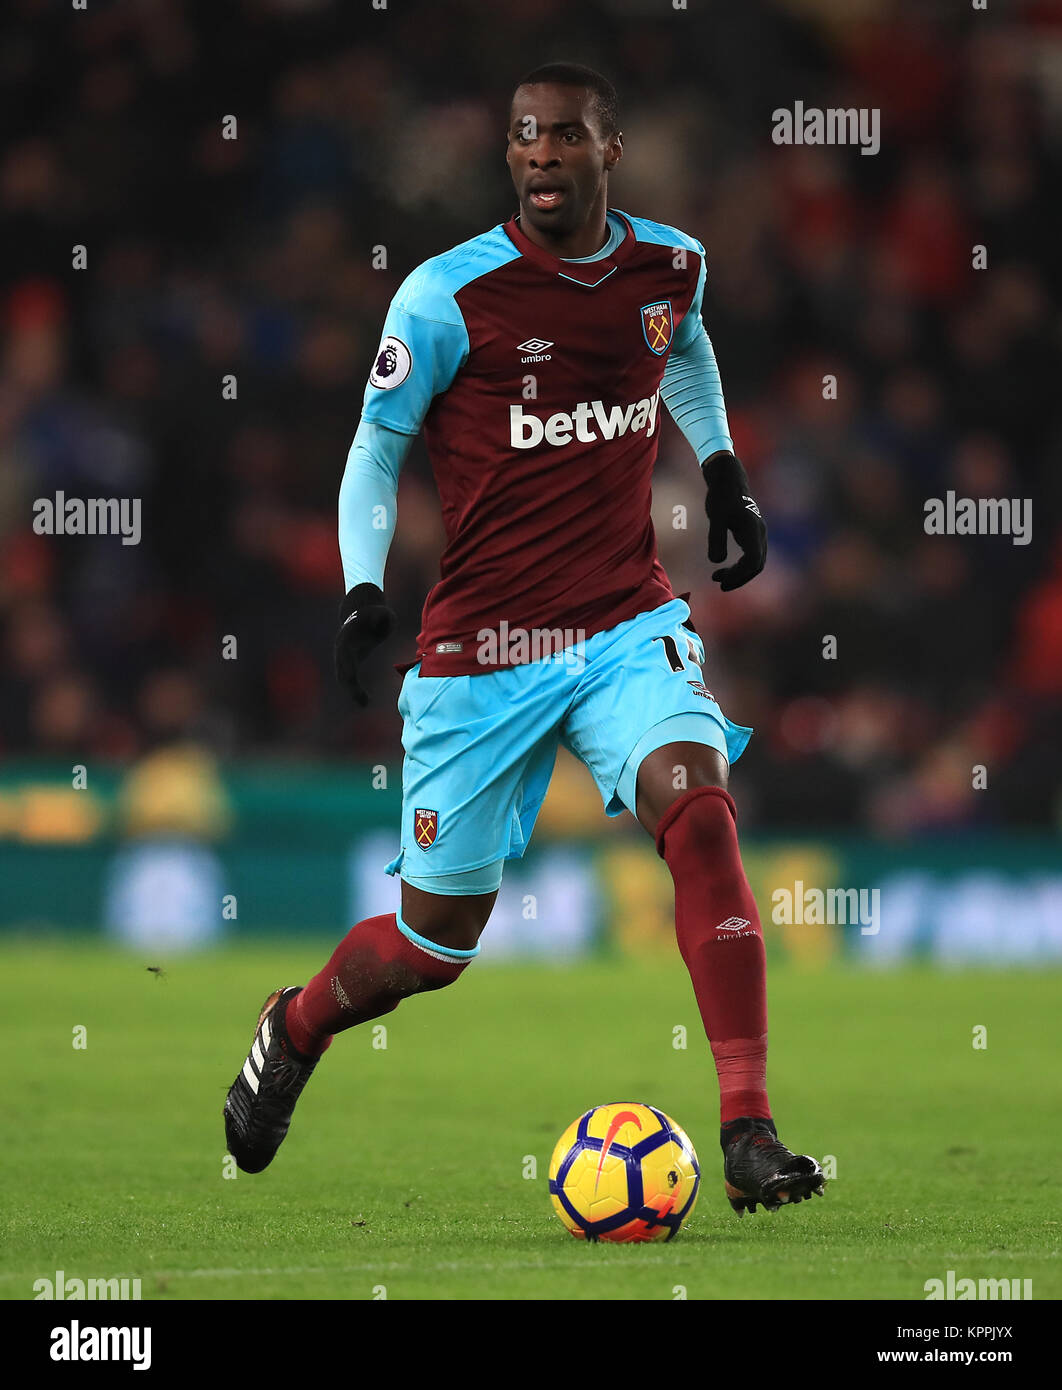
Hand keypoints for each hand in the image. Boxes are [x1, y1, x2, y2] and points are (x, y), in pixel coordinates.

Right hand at [334, 583, 395, 705]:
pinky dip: (355, 690)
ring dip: (352, 691)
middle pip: (341, 668)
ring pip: (343, 677)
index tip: (352, 678)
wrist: (362, 613)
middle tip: (360, 699)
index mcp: (348, 636)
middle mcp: (341, 648)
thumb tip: (376, 621)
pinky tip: (364, 702)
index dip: (347, 665)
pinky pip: (350, 679)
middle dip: (349, 684)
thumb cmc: (375, 613)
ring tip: (364, 703)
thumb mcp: (382, 612)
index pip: (344, 653)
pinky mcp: (350, 662)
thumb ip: (381, 615)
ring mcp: (344, 656)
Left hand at [701, 450, 766, 590]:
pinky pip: (751, 556)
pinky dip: (739, 566)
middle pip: (756, 565)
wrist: (728, 479)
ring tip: (717, 577)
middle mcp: (759, 533)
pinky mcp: (751, 533)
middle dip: (739, 577)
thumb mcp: (716, 516)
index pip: (753, 561)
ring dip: (738, 573)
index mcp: (753, 529)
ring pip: (755, 562)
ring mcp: (757, 534)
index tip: (721, 581)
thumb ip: (716, 538)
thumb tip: (716, 561)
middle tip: (719, 584)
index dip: (739, 574)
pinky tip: (722, 567)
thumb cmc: (721, 495)